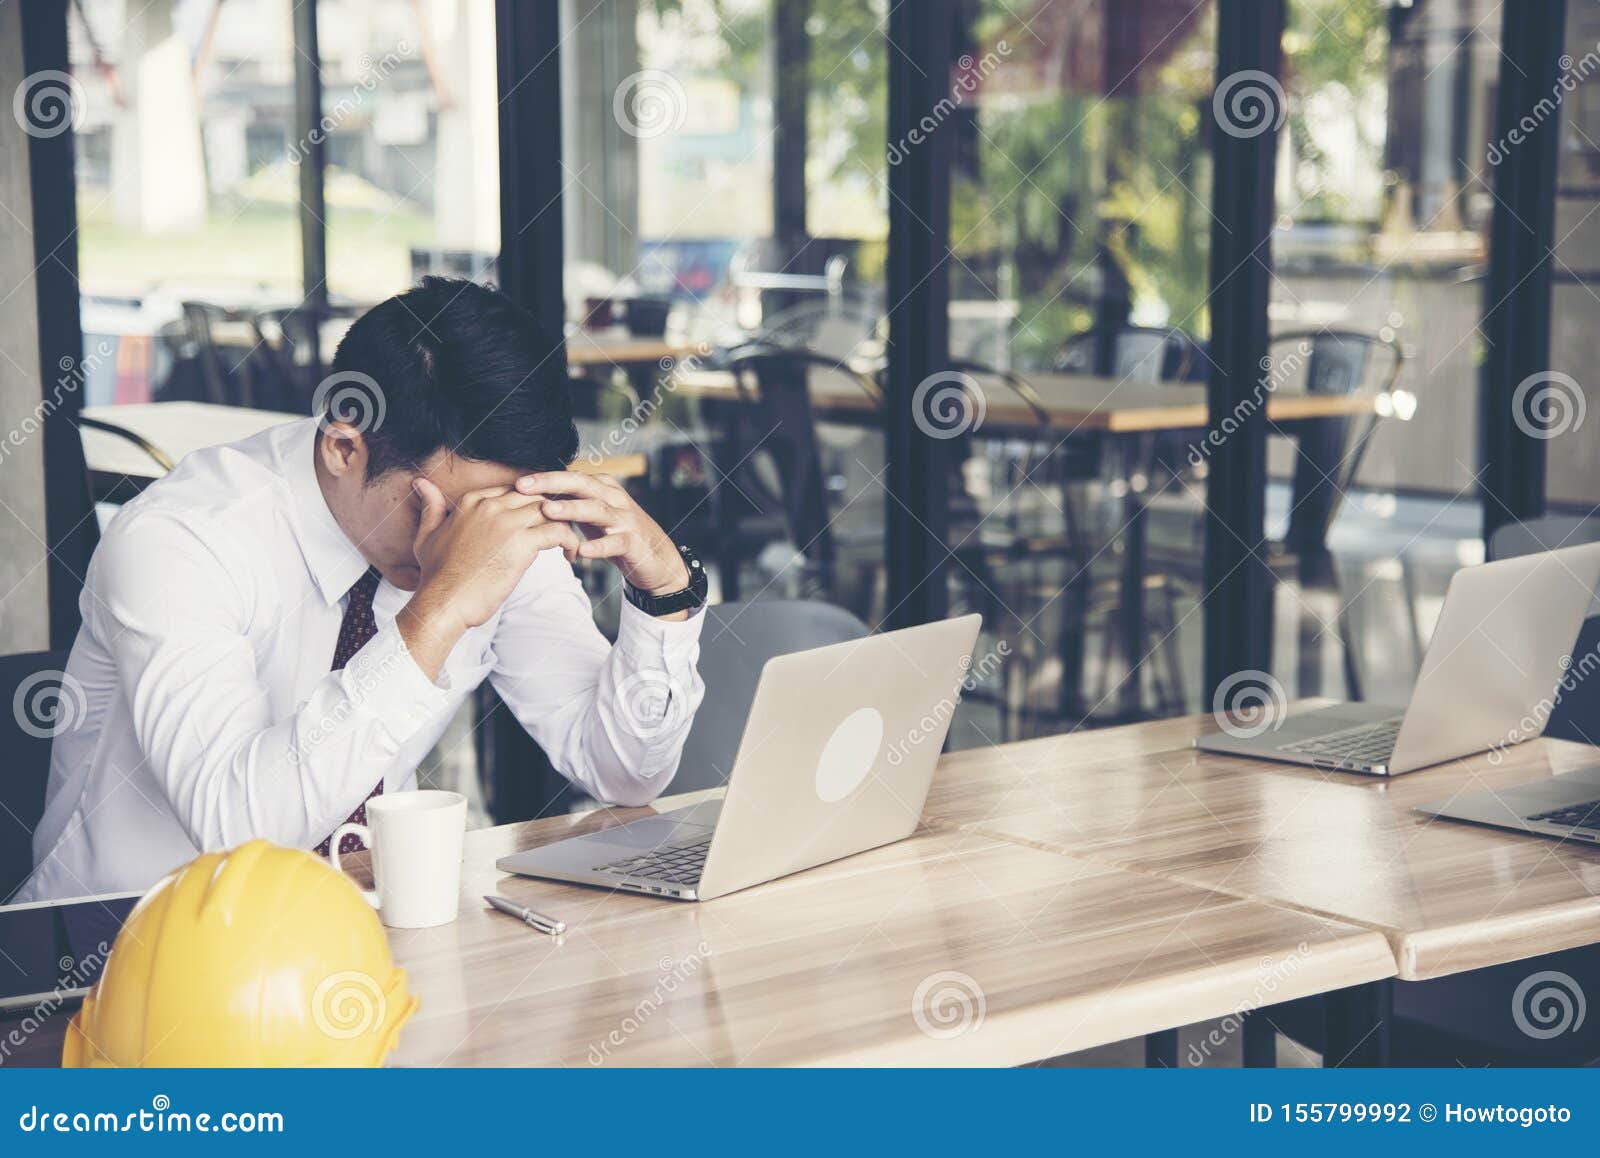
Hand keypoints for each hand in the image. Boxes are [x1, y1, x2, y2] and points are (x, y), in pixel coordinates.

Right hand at [398, 479, 581, 677]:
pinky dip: (570, 541)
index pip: (516, 490)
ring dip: (566, 525)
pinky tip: (570, 554)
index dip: (533, 505)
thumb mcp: (427, 535)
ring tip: (569, 544)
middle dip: (555, 512)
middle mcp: (491, 505)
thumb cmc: (436, 576)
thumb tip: (421, 482)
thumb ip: (431, 508)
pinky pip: (559, 530)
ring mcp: (507, 522)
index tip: (542, 522)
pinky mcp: (523, 542)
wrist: (442, 603)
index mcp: (472, 501)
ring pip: (552, 510)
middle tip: (564, 530)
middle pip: (537, 496)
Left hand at [514, 472, 690, 598]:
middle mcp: (613, 497)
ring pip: (597, 509)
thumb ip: (568, 504)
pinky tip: (582, 551)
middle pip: (581, 485)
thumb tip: (532, 498)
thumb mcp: (592, 516)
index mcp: (601, 488)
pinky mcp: (634, 542)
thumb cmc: (618, 534)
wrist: (657, 558)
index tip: (516, 481)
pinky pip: (616, 542)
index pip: (569, 478)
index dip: (543, 478)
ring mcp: (625, 519)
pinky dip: (600, 546)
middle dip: (551, 483)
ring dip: (572, 509)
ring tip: (548, 511)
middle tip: (524, 486)